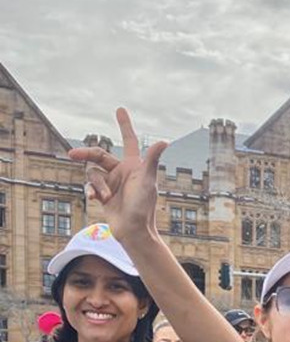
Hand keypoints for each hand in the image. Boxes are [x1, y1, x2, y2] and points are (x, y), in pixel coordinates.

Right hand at [68, 109, 166, 243]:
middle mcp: (122, 172)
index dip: (124, 125)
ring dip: (97, 184)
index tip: (119, 109)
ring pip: (93, 173)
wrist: (134, 232)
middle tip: (72, 154)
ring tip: (105, 196)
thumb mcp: (147, 181)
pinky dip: (91, 191)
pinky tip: (94, 198)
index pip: (128, 140)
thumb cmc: (143, 206)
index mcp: (134, 165)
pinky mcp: (104, 195)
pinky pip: (90, 186)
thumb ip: (152, 160)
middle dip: (86, 153)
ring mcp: (112, 183)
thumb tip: (165, 141)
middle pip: (99, 154)